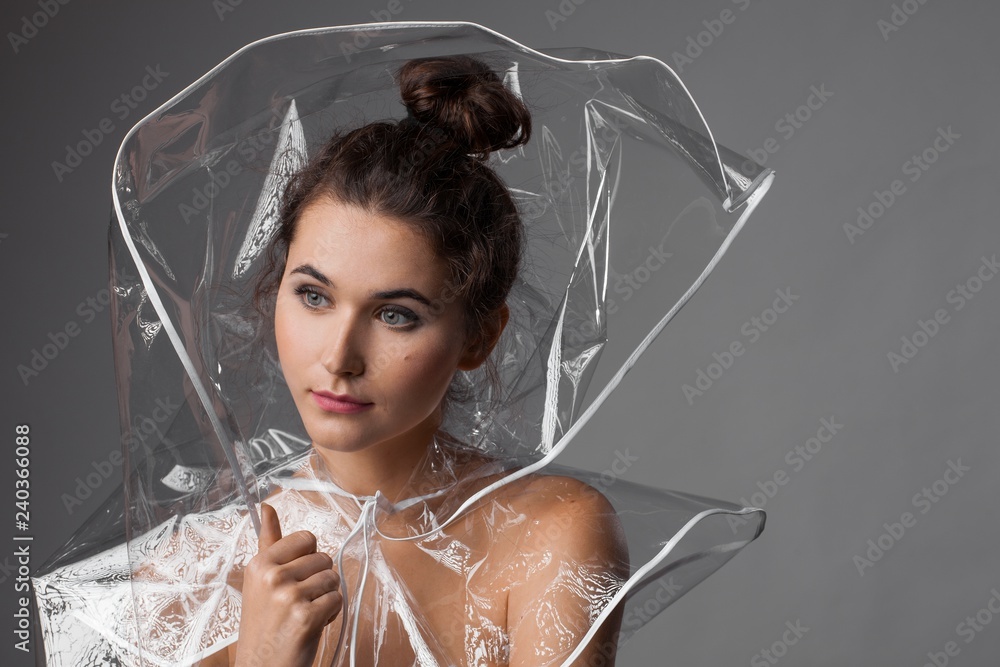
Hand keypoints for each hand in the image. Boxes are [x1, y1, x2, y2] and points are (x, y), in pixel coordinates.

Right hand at [234, 502, 341, 666]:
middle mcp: (271, 577)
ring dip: (326, 598)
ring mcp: (288, 597)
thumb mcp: (259, 581)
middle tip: (298, 602)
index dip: (309, 559)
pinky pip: (337, 601)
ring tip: (304, 614)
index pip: (307, 538)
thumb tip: (266, 507)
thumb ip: (268, 542)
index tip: (295, 577)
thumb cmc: (265, 624)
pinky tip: (311, 626)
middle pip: (324, 558)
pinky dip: (330, 615)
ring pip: (333, 579)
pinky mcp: (306, 617)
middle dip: (319, 581)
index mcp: (260, 564)